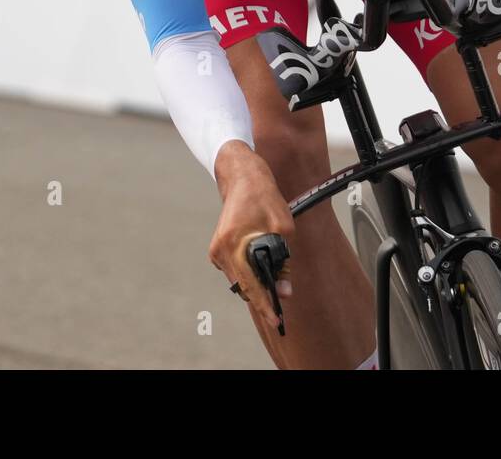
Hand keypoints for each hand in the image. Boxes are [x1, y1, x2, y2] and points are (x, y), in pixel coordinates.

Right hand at [208, 141, 296, 329]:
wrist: (242, 179)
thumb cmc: (264, 199)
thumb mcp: (283, 228)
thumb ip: (283, 262)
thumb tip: (284, 291)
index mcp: (234, 244)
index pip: (251, 285)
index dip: (265, 305)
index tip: (277, 320)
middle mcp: (221, 251)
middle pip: (244, 287)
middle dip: (262, 297)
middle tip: (280, 304)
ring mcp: (216, 252)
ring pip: (240, 280)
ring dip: (256, 284)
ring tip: (273, 281)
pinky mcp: (217, 250)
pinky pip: (235, 270)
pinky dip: (248, 272)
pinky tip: (259, 263)